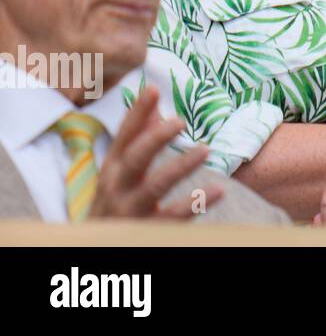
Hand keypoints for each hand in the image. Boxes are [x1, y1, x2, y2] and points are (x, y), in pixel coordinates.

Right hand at [90, 85, 224, 219]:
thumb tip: (152, 92)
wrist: (97, 247)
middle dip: (155, 139)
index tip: (153, 88)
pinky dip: (196, 203)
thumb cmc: (115, 200)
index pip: (124, 136)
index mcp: (112, 169)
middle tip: (180, 120)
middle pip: (134, 159)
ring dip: (179, 167)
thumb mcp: (120, 170)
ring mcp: (131, 211)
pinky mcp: (148, 231)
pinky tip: (219, 190)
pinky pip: (174, 217)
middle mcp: (117, 188)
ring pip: (154, 187)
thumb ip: (138, 135)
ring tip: (205, 149)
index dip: (137, 113)